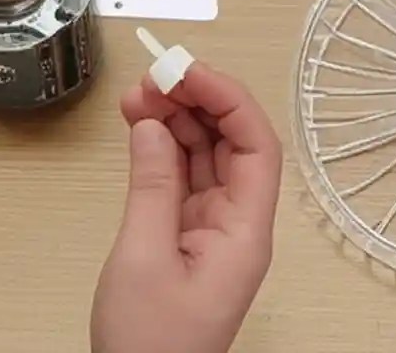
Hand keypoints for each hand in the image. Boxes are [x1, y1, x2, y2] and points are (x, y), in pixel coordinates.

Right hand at [92, 63, 282, 352]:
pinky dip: (164, 148)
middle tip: (155, 77)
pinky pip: (184, 178)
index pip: (257, 147)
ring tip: (139, 95)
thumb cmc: (150, 344)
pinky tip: (142, 127)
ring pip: (206, 156)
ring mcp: (213, 229)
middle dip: (198, 102)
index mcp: (245, 232)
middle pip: (233, 144)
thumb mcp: (142, 256)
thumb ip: (151, 185)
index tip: (188, 71)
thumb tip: (155, 125)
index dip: (228, 100)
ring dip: (177, 120)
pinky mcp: (187, 236)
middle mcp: (237, 225)